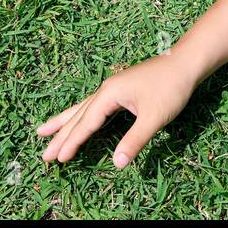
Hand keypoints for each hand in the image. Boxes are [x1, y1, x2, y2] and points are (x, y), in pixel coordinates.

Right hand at [36, 52, 196, 167]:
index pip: (86, 123)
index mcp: (109, 94)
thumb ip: (135, 140)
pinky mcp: (120, 90)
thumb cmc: (171, 88)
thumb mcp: (154, 117)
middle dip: (60, 135)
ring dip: (64, 122)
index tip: (57, 159)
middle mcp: (106, 90)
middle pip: (78, 115)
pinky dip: (81, 116)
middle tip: (43, 155)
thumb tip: (117, 164)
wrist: (185, 63)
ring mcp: (112, 88)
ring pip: (82, 108)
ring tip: (43, 130)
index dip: (72, 142)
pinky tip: (79, 119)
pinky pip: (93, 106)